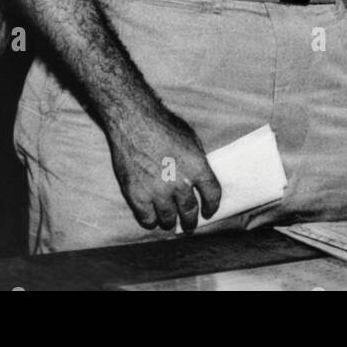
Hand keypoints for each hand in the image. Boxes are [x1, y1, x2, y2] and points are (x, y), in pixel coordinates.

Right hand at [105, 100, 221, 232]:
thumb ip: (196, 162)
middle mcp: (180, 183)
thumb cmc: (162, 125)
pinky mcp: (138, 196)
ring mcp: (158, 191)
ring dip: (170, 222)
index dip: (212, 206)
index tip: (208, 212)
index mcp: (197, 167)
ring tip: (169, 222)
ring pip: (168, 219)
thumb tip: (198, 179)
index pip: (213, 195)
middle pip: (190, 211)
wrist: (134, 121)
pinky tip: (152, 217)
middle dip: (191, 221)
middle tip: (189, 225)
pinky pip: (147, 219)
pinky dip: (151, 220)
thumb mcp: (190, 139)